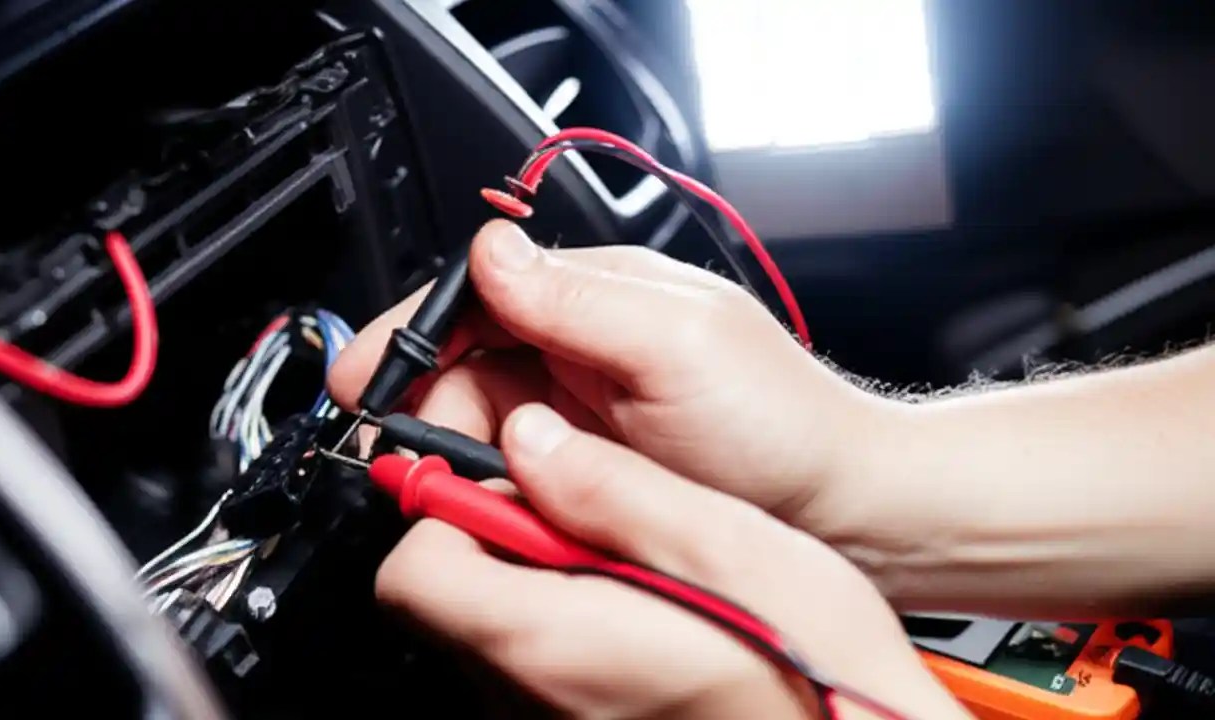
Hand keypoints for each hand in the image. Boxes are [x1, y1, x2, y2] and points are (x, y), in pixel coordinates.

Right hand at [328, 220, 885, 523]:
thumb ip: (577, 300)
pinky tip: (495, 505)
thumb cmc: (779, 421)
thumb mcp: (674, 346)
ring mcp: (577, 408)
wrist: (835, 509)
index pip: (474, 294)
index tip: (367, 382)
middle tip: (412, 459)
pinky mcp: (581, 466)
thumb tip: (492, 252)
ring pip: (476, 423)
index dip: (409, 335)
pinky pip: (509, 471)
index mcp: (595, 295)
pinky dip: (489, 488)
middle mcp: (577, 345)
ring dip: (454, 455)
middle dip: (422, 406)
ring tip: (462, 492)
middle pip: (458, 363)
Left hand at [376, 404, 965, 718]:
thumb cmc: (812, 671)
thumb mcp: (724, 546)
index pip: (412, 572)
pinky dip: (557, 623)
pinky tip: (631, 606)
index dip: (442, 507)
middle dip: (485, 535)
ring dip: (525, 579)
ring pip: (485, 631)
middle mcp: (530, 698)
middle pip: (441, 600)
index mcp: (549, 645)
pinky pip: (531, 667)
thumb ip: (611, 487)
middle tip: (570, 507)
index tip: (499, 471)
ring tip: (617, 556)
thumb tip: (531, 440)